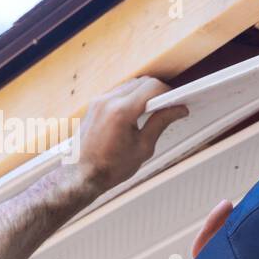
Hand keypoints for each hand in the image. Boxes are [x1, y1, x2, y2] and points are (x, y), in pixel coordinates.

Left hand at [74, 76, 188, 194]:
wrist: (81, 176)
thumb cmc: (108, 168)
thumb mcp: (143, 147)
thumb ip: (161, 123)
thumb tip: (177, 110)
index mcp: (121, 112)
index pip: (152, 87)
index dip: (168, 93)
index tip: (176, 102)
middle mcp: (107, 102)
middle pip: (142, 82)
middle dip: (158, 91)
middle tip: (166, 107)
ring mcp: (98, 102)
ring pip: (130, 85)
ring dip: (144, 93)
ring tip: (151, 111)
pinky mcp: (94, 105)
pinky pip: (118, 92)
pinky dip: (131, 97)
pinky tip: (136, 112)